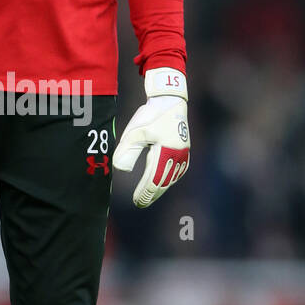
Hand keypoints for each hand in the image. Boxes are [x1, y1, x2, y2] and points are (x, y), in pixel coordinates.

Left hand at [112, 67, 189, 207]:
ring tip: (147, 196)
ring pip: (171, 178)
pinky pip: (177, 172)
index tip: (136, 201)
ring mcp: (183, 154)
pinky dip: (167, 180)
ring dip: (159, 189)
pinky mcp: (184, 151)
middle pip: (163, 183)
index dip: (145, 193)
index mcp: (165, 153)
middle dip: (151, 194)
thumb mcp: (135, 132)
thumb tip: (120, 168)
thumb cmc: (151, 116)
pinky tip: (161, 184)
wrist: (170, 101)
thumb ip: (127, 150)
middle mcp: (177, 156)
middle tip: (139, 203)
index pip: (154, 180)